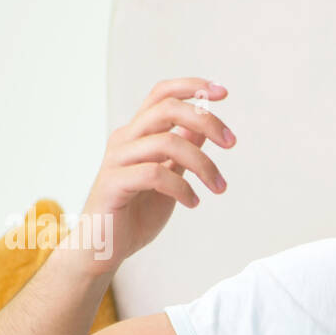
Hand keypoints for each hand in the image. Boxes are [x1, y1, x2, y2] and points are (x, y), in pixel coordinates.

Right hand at [73, 77, 236, 274]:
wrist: (104, 247)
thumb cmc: (136, 212)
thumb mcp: (169, 175)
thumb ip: (182, 150)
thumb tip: (203, 126)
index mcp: (138, 133)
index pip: (162, 94)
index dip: (192, 86)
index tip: (223, 92)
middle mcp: (125, 140)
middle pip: (167, 109)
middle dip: (206, 121)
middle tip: (232, 143)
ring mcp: (116, 160)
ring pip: (166, 142)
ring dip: (203, 164)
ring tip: (219, 187)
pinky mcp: (113, 184)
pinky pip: (154, 174)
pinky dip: (182, 187)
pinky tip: (193, 202)